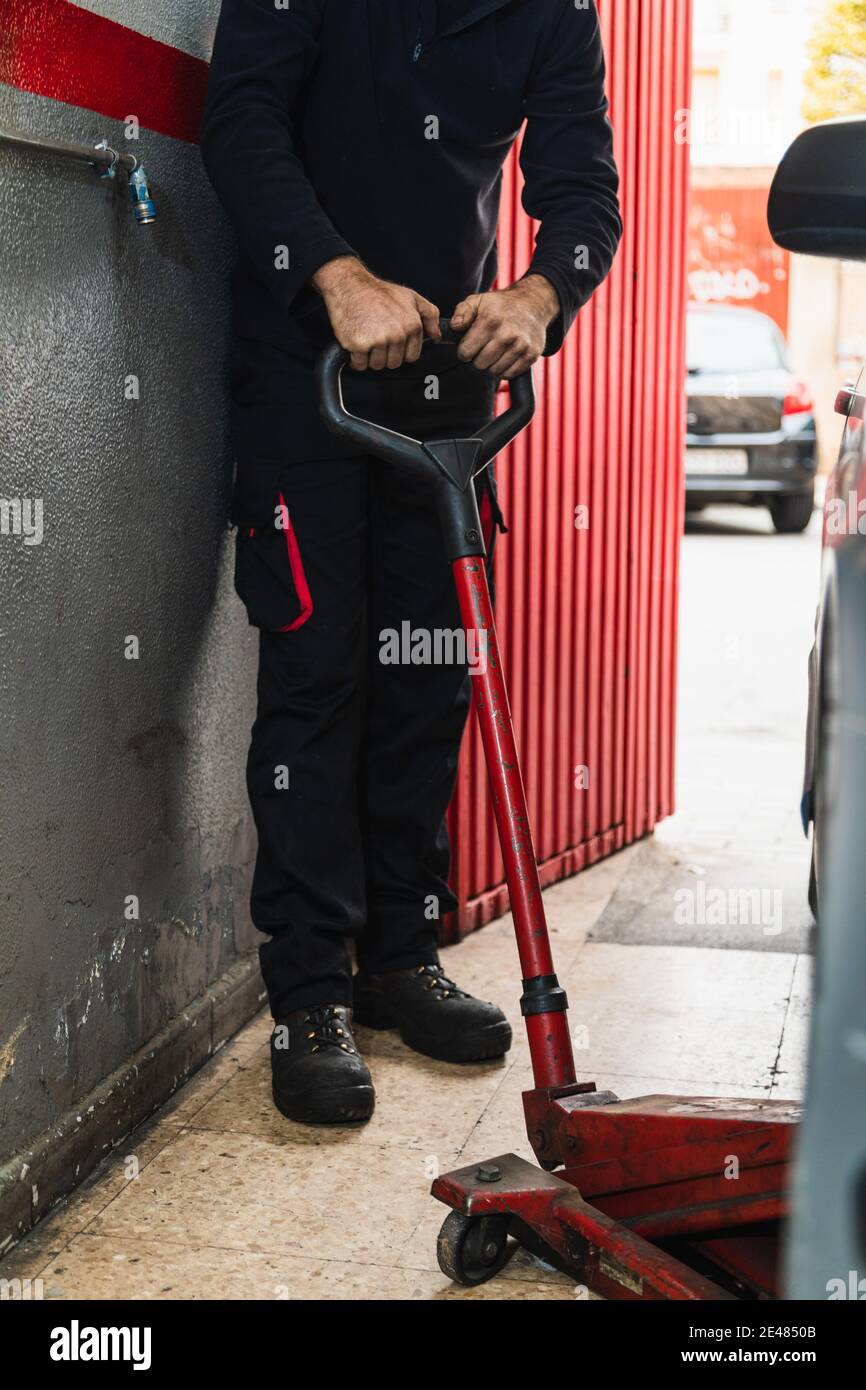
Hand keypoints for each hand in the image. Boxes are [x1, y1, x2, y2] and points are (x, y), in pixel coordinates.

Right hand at [312, 256, 440, 370]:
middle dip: (385, 355)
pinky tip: (356, 341)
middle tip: (376, 337)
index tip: (392, 341)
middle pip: (394, 363)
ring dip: (370, 357)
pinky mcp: (359, 345)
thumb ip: (429, 315)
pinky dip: (356, 358)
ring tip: (367, 337)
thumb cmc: (379, 292)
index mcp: (412, 325)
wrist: (349, 285)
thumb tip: (437, 336)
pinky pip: (360, 365)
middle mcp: (397, 334)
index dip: (401, 351)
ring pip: (378, 366)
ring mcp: (378, 340)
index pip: (411, 356)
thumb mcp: (411, 297)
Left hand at [451, 276, 560, 377]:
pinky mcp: (531, 354)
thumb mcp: (478, 301)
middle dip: (478, 358)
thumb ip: (462, 312)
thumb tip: (455, 327)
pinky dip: (505, 369)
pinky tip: (506, 356)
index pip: (466, 352)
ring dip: (492, 364)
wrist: (533, 304)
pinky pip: (509, 374)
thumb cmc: (501, 305)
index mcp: (490, 321)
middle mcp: (507, 334)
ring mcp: (521, 346)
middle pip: (480, 364)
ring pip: (495, 371)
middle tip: (484, 347)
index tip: (469, 346)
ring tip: (496, 350)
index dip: (464, 351)